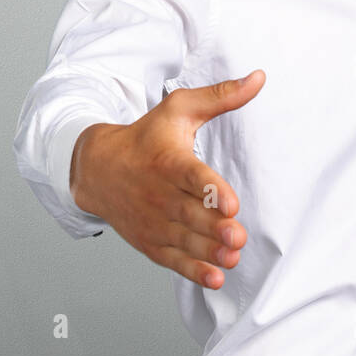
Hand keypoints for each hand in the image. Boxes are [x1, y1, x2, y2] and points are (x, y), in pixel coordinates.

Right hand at [70, 70, 265, 288]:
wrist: (97, 168)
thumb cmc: (146, 136)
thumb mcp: (180, 109)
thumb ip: (221, 96)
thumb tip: (259, 78)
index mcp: (168, 161)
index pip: (191, 177)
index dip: (211, 191)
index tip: (231, 204)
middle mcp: (159, 194)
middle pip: (190, 213)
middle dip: (214, 227)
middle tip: (237, 235)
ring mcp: (153, 220)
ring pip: (184, 239)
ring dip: (209, 251)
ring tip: (232, 256)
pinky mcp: (150, 241)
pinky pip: (173, 259)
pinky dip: (193, 270)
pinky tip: (215, 277)